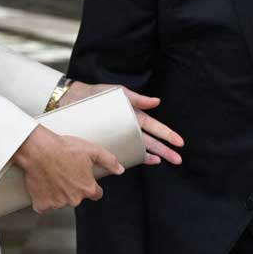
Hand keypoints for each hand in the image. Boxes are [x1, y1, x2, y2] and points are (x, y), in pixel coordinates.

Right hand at [12, 125, 122, 212]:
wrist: (39, 150)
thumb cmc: (64, 149)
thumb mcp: (92, 150)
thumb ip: (109, 161)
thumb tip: (120, 170)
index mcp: (87, 188)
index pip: (96, 194)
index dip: (92, 186)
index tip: (85, 179)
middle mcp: (74, 199)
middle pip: (77, 197)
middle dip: (73, 187)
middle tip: (66, 172)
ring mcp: (57, 203)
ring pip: (61, 201)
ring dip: (58, 192)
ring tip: (54, 175)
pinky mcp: (42, 204)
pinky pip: (44, 206)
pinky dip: (43, 198)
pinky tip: (44, 185)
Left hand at [61, 82, 184, 164]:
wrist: (73, 100)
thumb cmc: (96, 94)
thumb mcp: (118, 92)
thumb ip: (136, 98)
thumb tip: (156, 101)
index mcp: (134, 115)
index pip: (155, 127)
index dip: (168, 134)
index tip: (180, 142)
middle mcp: (130, 127)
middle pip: (151, 140)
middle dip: (166, 149)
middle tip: (178, 159)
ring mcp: (120, 136)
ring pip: (141, 148)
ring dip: (154, 155)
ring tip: (164, 162)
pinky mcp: (109, 142)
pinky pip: (124, 152)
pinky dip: (134, 157)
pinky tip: (144, 162)